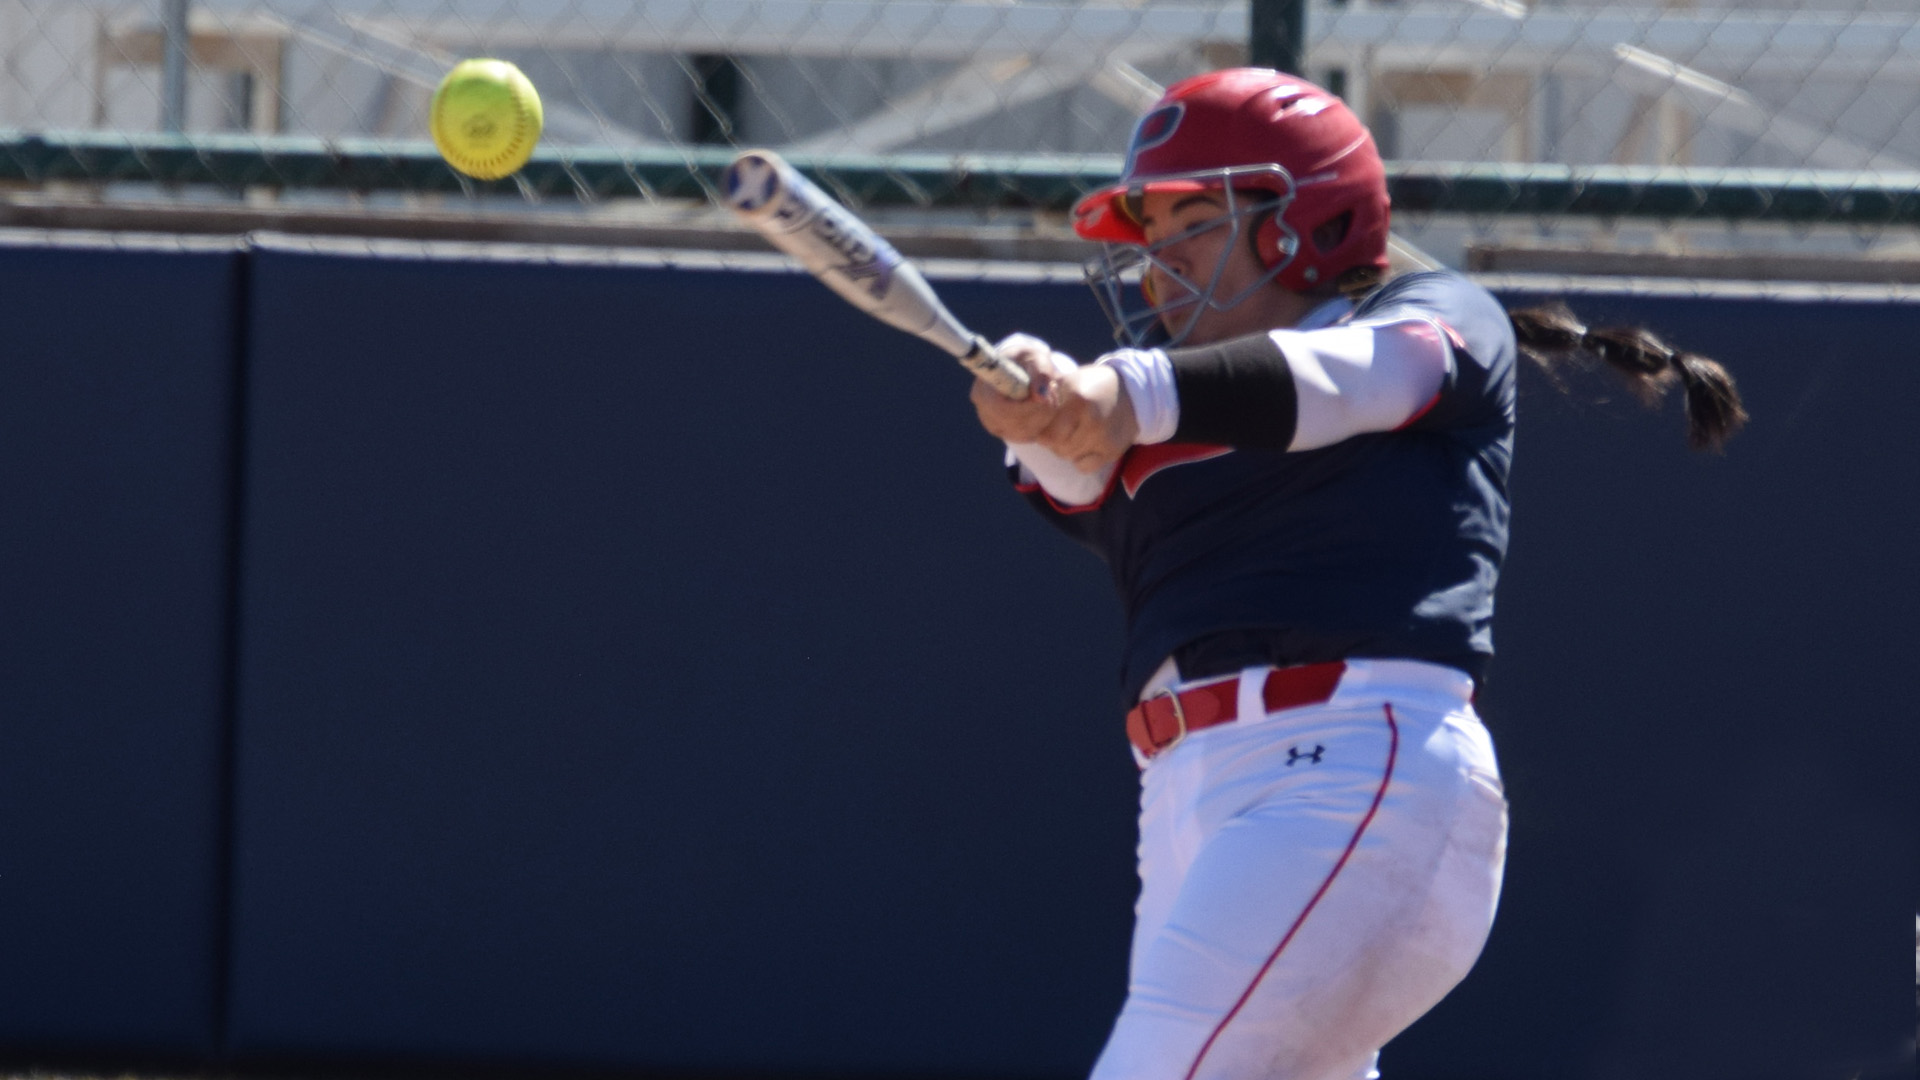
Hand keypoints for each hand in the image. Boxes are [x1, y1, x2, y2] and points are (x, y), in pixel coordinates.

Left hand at [971, 334, 1139, 473]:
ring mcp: (1101, 436)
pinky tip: (1090, 441)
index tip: (1034, 422)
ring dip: (1064, 446)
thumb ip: (1043, 394)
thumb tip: (1008, 410)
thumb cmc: (1091, 387)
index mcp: (1075, 395)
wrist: (1134, 395)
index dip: (1033, 423)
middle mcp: (1089, 416)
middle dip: (1050, 435)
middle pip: (1050, 441)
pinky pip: (1080, 465)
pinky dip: (1081, 458)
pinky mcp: (1110, 452)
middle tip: (1061, 423)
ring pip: (1063, 454)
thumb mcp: (1068, 381)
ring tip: (1077, 429)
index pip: (1039, 422)